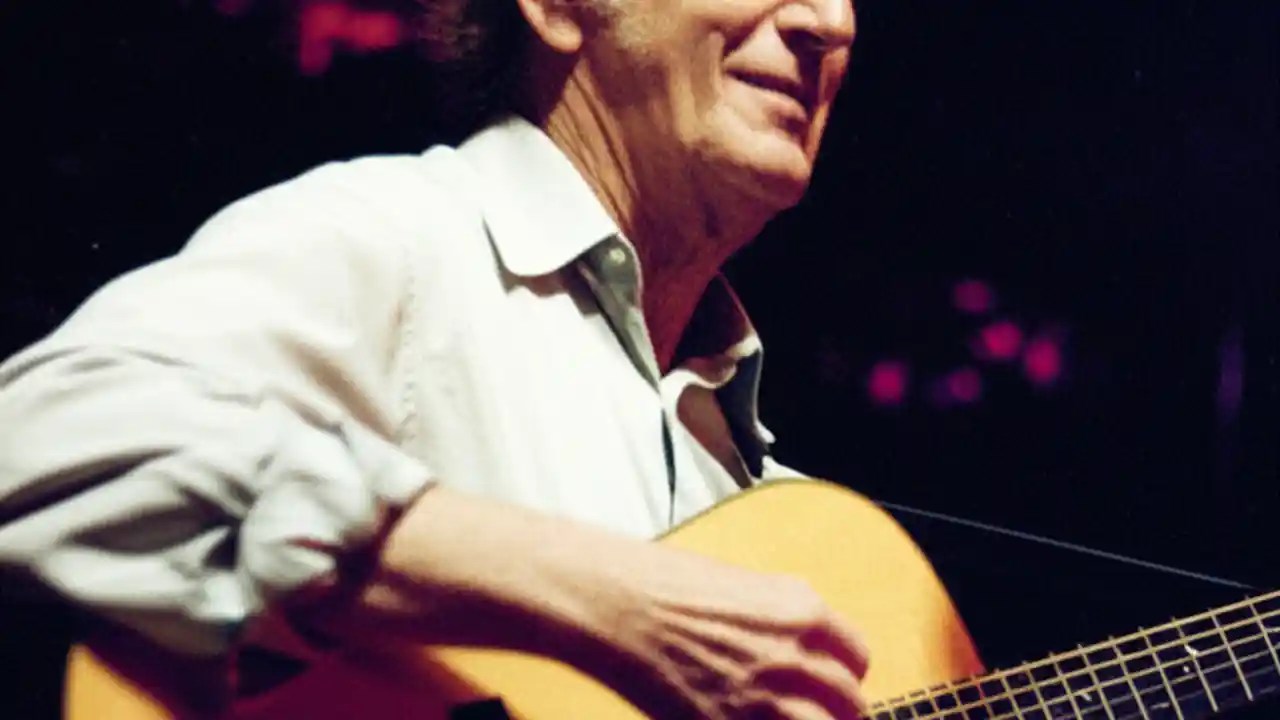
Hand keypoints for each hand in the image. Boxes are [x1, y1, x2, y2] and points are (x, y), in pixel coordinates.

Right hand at [588, 550, 870, 719]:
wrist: (619, 606)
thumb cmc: (665, 586)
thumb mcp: (743, 587)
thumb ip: (782, 621)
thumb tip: (799, 650)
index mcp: (802, 612)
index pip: (857, 656)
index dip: (844, 675)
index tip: (834, 684)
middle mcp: (795, 656)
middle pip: (850, 704)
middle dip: (836, 714)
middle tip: (817, 716)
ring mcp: (767, 700)